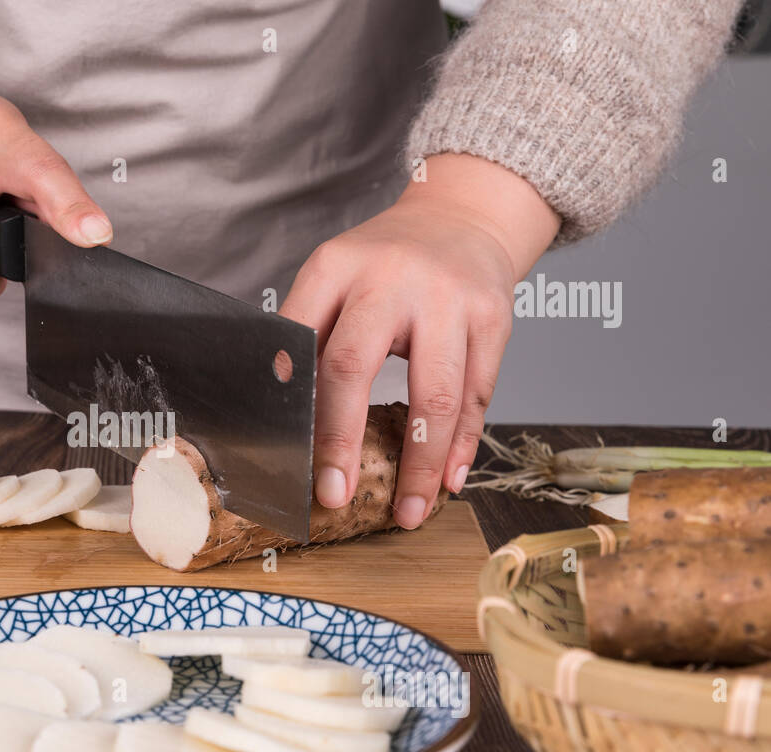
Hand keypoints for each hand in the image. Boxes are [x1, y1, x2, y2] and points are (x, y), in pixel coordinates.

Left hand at [281, 154, 558, 526]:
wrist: (463, 216)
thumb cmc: (385, 263)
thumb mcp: (337, 277)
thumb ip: (311, 335)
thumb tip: (280, 416)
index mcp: (334, 267)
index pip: (302, 344)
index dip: (292, 405)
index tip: (285, 458)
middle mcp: (389, 278)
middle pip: (353, 367)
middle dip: (339, 440)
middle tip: (332, 495)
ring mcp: (447, 297)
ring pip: (433, 394)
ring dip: (419, 464)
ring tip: (408, 513)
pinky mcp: (494, 317)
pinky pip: (476, 395)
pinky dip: (461, 445)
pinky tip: (447, 481)